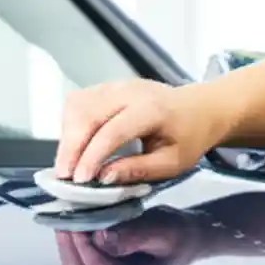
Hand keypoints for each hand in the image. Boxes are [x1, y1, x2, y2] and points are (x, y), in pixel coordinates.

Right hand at [54, 79, 218, 184]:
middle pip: (88, 113)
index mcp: (152, 109)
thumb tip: (104, 178)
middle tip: (64, 175)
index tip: (80, 179)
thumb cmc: (189, 137)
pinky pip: (79, 102)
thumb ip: (139, 169)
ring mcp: (116, 85)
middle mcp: (130, 91)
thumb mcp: (173, 162)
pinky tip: (74, 145)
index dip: (92, 155)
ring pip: (77, 105)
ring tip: (67, 164)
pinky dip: (70, 124)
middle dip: (71, 147)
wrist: (200, 108)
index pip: (113, 130)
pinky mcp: (107, 87)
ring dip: (67, 135)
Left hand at [55, 207, 209, 264]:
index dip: (84, 247)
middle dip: (68, 244)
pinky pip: (78, 251)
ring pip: (75, 261)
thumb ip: (136, 236)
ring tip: (65, 213)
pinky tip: (73, 215)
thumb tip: (101, 237)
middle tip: (64, 215)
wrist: (187, 236)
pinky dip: (71, 235)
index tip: (76, 223)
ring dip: (66, 239)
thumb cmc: (179, 234)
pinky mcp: (101, 257)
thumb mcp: (165, 231)